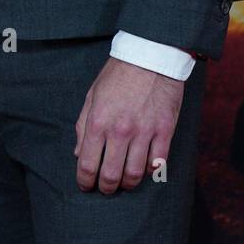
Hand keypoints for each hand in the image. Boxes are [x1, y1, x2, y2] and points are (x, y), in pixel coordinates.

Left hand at [73, 56, 184, 194]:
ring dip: (127, 184)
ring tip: (123, 182)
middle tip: (104, 189)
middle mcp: (120, 130)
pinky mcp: (165, 131)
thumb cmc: (117, 75)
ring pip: (135, 174)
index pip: (87, 164)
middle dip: (105, 188)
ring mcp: (144, 132)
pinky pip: (157, 164)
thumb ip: (82, 126)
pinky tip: (144, 169)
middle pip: (111, 176)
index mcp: (98, 121)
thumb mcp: (92, 95)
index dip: (84, 181)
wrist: (149, 55)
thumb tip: (78, 154)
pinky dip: (149, 172)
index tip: (85, 185)